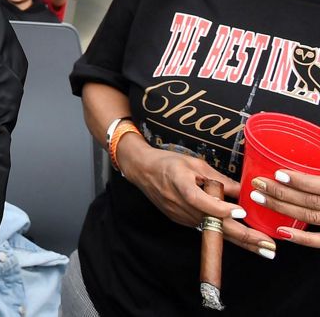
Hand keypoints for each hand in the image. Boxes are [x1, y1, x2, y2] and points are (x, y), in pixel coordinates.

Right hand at [117, 138, 275, 256]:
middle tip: (267, 246)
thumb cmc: (168, 163)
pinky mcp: (182, 221)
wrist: (142, 171)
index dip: (219, 208)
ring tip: (264, 247)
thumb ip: (219, 179)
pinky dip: (226, 232)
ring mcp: (180, 216)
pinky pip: (206, 227)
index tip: (240, 212)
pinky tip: (245, 237)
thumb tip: (244, 190)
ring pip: (213, 230)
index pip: (200, 200)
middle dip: (243, 236)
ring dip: (240, 239)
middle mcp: (180, 204)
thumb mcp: (195, 164)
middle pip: (213, 224)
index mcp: (180, 183)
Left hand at [247, 169, 319, 245]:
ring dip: (282, 207)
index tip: (277, 174)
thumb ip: (318, 170)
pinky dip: (301, 237)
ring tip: (259, 198)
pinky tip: (281, 231)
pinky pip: (319, 240)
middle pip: (309, 200)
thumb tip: (302, 155)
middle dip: (281, 192)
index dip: (299, 180)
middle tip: (258, 184)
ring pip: (309, 216)